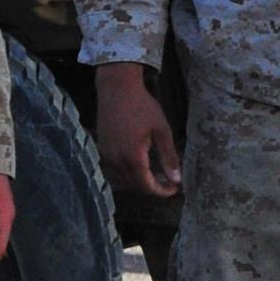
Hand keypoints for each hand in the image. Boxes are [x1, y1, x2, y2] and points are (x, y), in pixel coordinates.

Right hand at [94, 63, 182, 197]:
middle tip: (168, 181)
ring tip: (156, 173)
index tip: (174, 189)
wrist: (117, 88)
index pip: (146, 186)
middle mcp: (116, 160)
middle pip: (134, 186)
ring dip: (139, 181)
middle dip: (152, 187)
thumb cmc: (142, 106)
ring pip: (123, 180)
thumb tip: (177, 179)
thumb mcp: (162, 130)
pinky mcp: (102, 148)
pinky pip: (114, 170)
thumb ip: (169, 157)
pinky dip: (128, 173)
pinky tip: (140, 163)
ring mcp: (106, 155)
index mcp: (132, 157)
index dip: (161, 192)